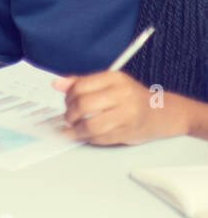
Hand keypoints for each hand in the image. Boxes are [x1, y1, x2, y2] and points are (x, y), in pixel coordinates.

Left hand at [54, 70, 186, 145]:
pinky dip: (87, 138)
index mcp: (115, 79)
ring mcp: (127, 115)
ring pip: (90, 125)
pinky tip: (86, 135)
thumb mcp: (108, 83)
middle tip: (69, 117)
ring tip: (74, 128)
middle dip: (70, 114)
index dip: (67, 97)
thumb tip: (56, 84)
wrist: (162, 112)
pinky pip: (100, 138)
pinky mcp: (128, 132)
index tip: (67, 103)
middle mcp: (123, 95)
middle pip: (83, 105)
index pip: (80, 86)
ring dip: (76, 129)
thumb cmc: (130, 97)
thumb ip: (81, 83)